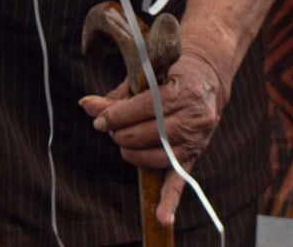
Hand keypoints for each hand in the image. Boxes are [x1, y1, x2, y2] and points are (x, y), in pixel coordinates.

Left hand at [79, 46, 229, 227]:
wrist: (207, 79)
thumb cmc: (169, 74)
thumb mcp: (147, 76)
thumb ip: (117, 95)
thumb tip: (85, 105)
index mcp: (183, 90)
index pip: (145, 108)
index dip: (118, 116)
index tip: (99, 121)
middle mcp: (195, 116)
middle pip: (150, 133)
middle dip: (123, 134)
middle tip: (111, 130)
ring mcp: (197, 139)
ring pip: (158, 156)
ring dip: (133, 154)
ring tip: (124, 144)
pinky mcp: (194, 155)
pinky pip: (180, 181)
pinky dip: (170, 201)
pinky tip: (163, 218)